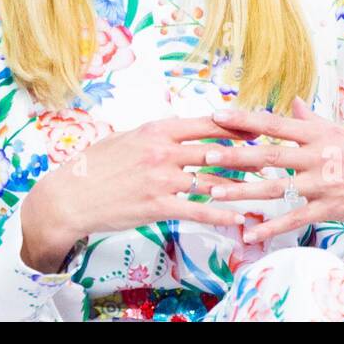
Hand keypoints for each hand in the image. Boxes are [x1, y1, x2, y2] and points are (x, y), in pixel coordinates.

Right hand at [37, 116, 263, 243]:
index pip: (205, 124)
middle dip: (249, 156)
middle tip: (274, 158)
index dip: (236, 126)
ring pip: (213, 182)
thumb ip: (155, 135)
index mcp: (156, 130)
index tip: (258, 127)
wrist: (70, 196)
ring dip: (242, 187)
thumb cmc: (95, 166)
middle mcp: (162, 151)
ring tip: (267, 190)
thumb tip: (177, 130)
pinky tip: (240, 219)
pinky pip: (198, 211)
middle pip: (217, 152)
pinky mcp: (157, 206)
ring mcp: (161, 179)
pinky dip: (222, 216)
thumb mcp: (126, 138)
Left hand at [203, 104, 343, 245]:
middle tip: (204, 154)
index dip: (244, 119)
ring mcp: (324, 184)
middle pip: (269, 155)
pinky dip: (270, 227)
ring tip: (214, 192)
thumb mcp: (343, 131)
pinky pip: (294, 219)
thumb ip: (312, 120)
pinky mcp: (330, 209)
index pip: (275, 123)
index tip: (216, 115)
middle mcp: (319, 157)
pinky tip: (247, 232)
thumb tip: (291, 101)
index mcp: (319, 134)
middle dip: (234, 155)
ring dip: (242, 191)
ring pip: (276, 188)